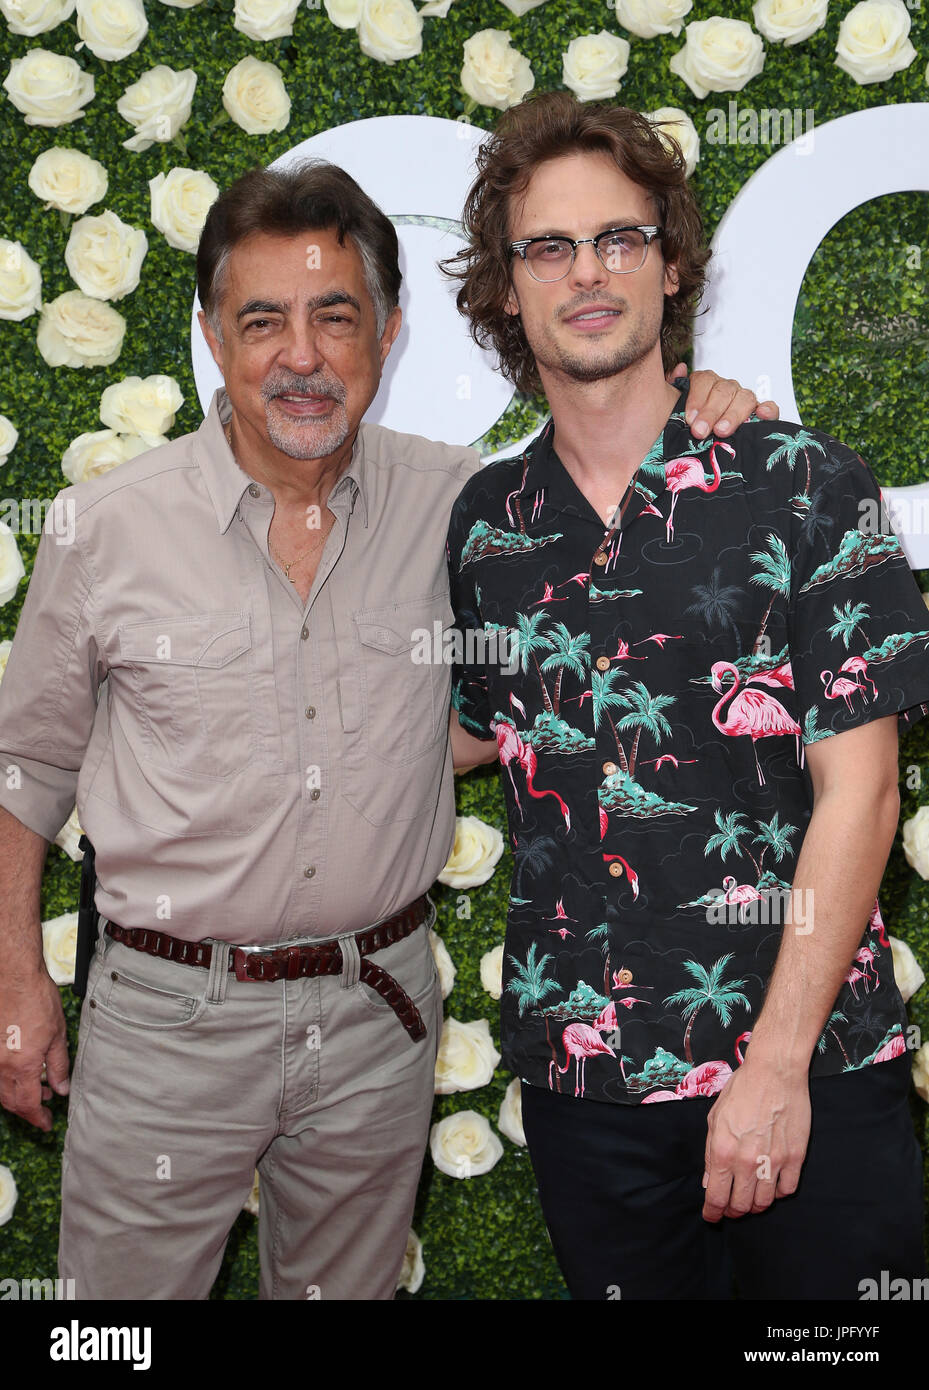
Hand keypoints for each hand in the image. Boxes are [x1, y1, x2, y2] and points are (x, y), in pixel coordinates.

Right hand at [0, 968, 69, 1130]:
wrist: (13, 978)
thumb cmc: (37, 1000)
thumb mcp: (57, 1034)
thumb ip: (59, 1066)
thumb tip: (62, 1090)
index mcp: (22, 1066)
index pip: (28, 1105)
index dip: (38, 1119)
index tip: (47, 1124)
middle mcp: (1, 1067)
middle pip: (11, 1102)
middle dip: (28, 1109)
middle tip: (46, 1107)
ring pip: (0, 1090)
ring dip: (17, 1095)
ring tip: (39, 1087)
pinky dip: (7, 1081)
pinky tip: (21, 1072)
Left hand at [667, 364, 778, 438]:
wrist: (704, 448)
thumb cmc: (688, 428)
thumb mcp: (674, 410)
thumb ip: (674, 388)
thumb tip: (679, 368)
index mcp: (707, 385)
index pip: (704, 380)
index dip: (696, 398)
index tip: (689, 419)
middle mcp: (727, 390)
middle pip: (724, 390)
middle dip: (711, 412)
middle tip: (700, 431)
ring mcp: (745, 401)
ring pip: (745, 397)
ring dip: (733, 414)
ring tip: (722, 431)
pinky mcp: (763, 416)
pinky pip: (770, 408)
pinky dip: (768, 410)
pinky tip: (761, 415)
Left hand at [701, 1058, 809, 1221]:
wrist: (775, 1072)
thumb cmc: (741, 1089)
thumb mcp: (715, 1118)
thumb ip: (710, 1153)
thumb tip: (709, 1182)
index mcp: (723, 1150)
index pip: (716, 1197)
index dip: (712, 1213)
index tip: (712, 1217)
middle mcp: (747, 1161)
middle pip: (741, 1206)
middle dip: (733, 1212)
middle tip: (731, 1207)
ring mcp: (774, 1160)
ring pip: (765, 1203)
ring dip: (755, 1205)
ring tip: (750, 1197)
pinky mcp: (796, 1157)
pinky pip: (788, 1190)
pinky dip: (778, 1193)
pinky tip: (772, 1184)